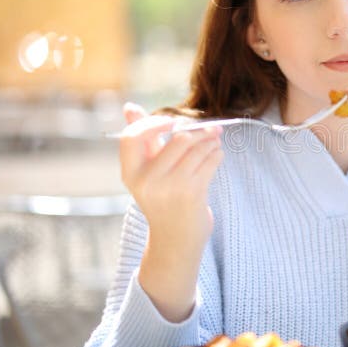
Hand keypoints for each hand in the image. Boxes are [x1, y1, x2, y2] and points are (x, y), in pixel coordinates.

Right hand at [119, 102, 223, 320]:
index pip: (132, 137)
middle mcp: (147, 181)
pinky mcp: (193, 193)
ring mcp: (170, 188)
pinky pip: (210, 160)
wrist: (176, 240)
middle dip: (198, 131)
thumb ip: (141, 140)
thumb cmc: (162, 198)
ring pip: (197, 147)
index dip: (152, 123)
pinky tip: (217, 154)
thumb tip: (129, 106)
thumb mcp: (146, 172)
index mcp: (130, 173)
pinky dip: (217, 153)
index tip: (171, 122)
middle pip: (177, 138)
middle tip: (210, 129)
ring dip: (211, 140)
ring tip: (215, 140)